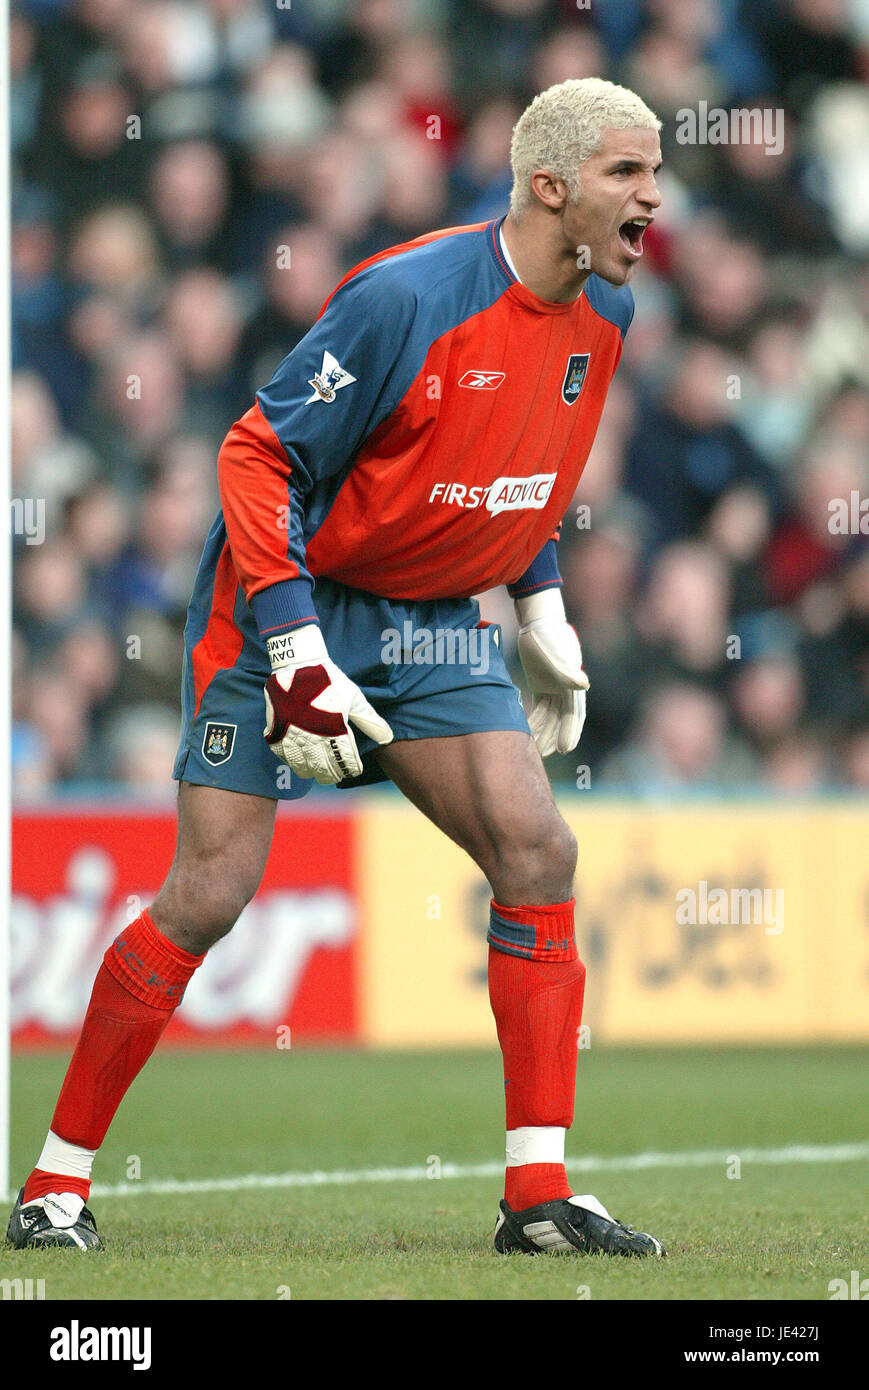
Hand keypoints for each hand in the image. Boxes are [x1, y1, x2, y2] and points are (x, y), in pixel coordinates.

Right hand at [263, 624, 392, 784]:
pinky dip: (290, 761)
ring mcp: (293, 734)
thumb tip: (388, 738)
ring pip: (301, 767)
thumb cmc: (330, 680)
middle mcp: (313, 735)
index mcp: (335, 729)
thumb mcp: (355, 698)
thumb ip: (370, 721)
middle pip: (322, 770)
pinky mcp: (276, 729)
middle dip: (331, 776)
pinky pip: (282, 754)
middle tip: (336, 776)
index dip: (351, 769)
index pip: (345, 761)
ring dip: (310, 772)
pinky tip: (297, 760)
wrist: (298, 662)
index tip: (354, 770)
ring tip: (316, 772)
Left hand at [515, 589, 588, 757]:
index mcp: (572, 684)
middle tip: (545, 755)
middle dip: (554, 737)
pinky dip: (535, 719)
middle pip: (561, 718)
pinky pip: (540, 707)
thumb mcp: (555, 653)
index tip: (564, 749)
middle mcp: (566, 688)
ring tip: (536, 750)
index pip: (573, 714)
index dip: (569, 732)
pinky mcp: (542, 684)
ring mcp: (554, 687)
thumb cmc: (548, 636)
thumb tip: (584, 685)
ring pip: (550, 715)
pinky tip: (527, 731)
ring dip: (544, 731)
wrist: (538, 621)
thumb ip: (567, 671)